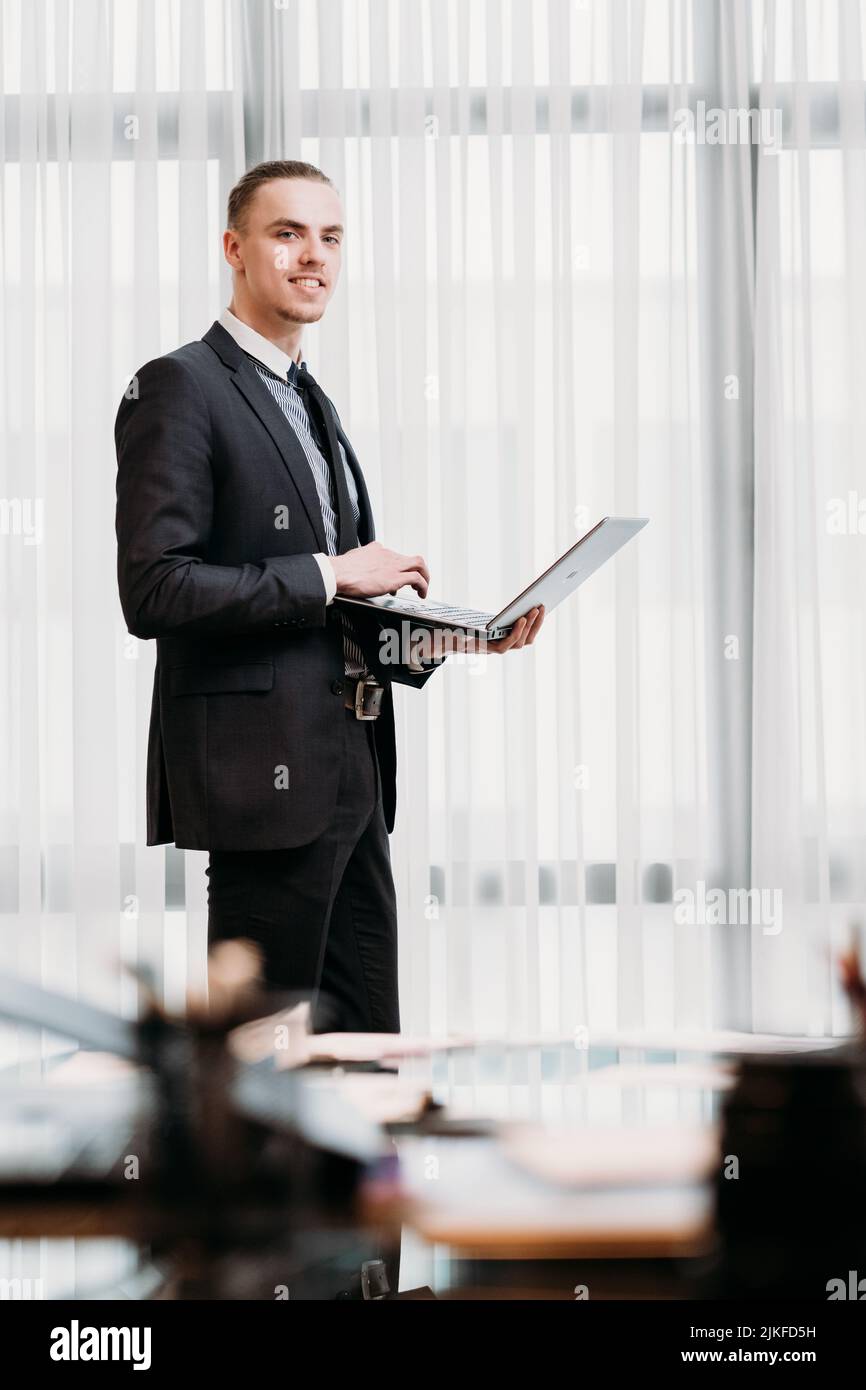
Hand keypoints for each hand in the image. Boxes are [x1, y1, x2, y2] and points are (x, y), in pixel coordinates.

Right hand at [330, 541, 429, 598]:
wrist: (338, 573)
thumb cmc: (341, 570)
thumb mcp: (354, 558)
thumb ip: (361, 561)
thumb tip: (360, 569)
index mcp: (377, 550)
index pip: (394, 556)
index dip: (398, 568)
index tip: (396, 577)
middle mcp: (387, 555)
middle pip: (412, 558)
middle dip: (419, 570)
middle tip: (419, 581)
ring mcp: (392, 565)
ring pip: (419, 565)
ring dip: (424, 577)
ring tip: (423, 589)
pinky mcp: (395, 578)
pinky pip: (417, 579)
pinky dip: (423, 586)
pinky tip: (421, 594)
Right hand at [418, 605, 544, 659]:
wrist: (442, 642)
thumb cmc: (442, 639)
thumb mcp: (441, 637)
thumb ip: (446, 639)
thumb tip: (455, 640)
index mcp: (483, 648)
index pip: (504, 646)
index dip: (515, 634)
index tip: (522, 618)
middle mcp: (495, 648)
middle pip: (520, 642)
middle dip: (531, 625)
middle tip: (538, 607)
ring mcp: (501, 642)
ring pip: (524, 639)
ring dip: (534, 624)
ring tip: (540, 606)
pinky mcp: (504, 635)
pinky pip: (522, 632)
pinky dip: (530, 622)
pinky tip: (535, 609)